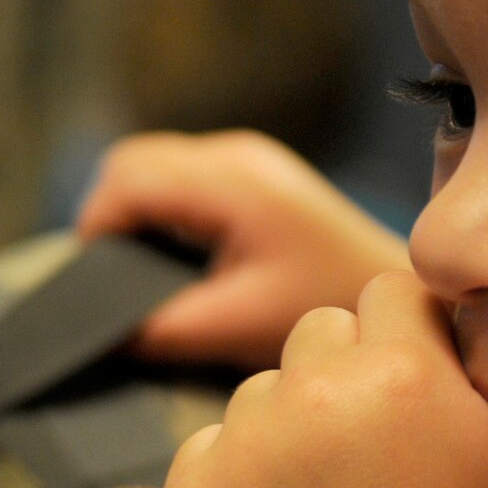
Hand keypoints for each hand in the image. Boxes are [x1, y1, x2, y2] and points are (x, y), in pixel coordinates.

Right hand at [76, 131, 407, 371]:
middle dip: (106, 214)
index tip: (87, 281)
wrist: (400, 292)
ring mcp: (246, 156)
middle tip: (105, 278)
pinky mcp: (252, 169)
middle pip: (131, 160)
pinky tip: (170, 254)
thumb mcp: (236, 325)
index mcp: (233, 184)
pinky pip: (179, 172)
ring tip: (132, 269)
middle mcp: (236, 154)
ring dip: (131, 208)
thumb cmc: (327, 307)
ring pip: (150, 161)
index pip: (128, 180)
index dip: (95, 227)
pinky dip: (158, 206)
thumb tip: (100, 333)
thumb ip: (162, 328)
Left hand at [164, 273, 487, 487]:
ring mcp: (246, 433)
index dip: (416, 331)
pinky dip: (246, 466)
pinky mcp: (197, 476)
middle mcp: (314, 389)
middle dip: (351, 364)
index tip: (427, 379)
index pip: (397, 289)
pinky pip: (222, 436)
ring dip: (295, 415)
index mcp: (403, 374)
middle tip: (379, 439)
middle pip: (325, 325)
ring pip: (268, 382)